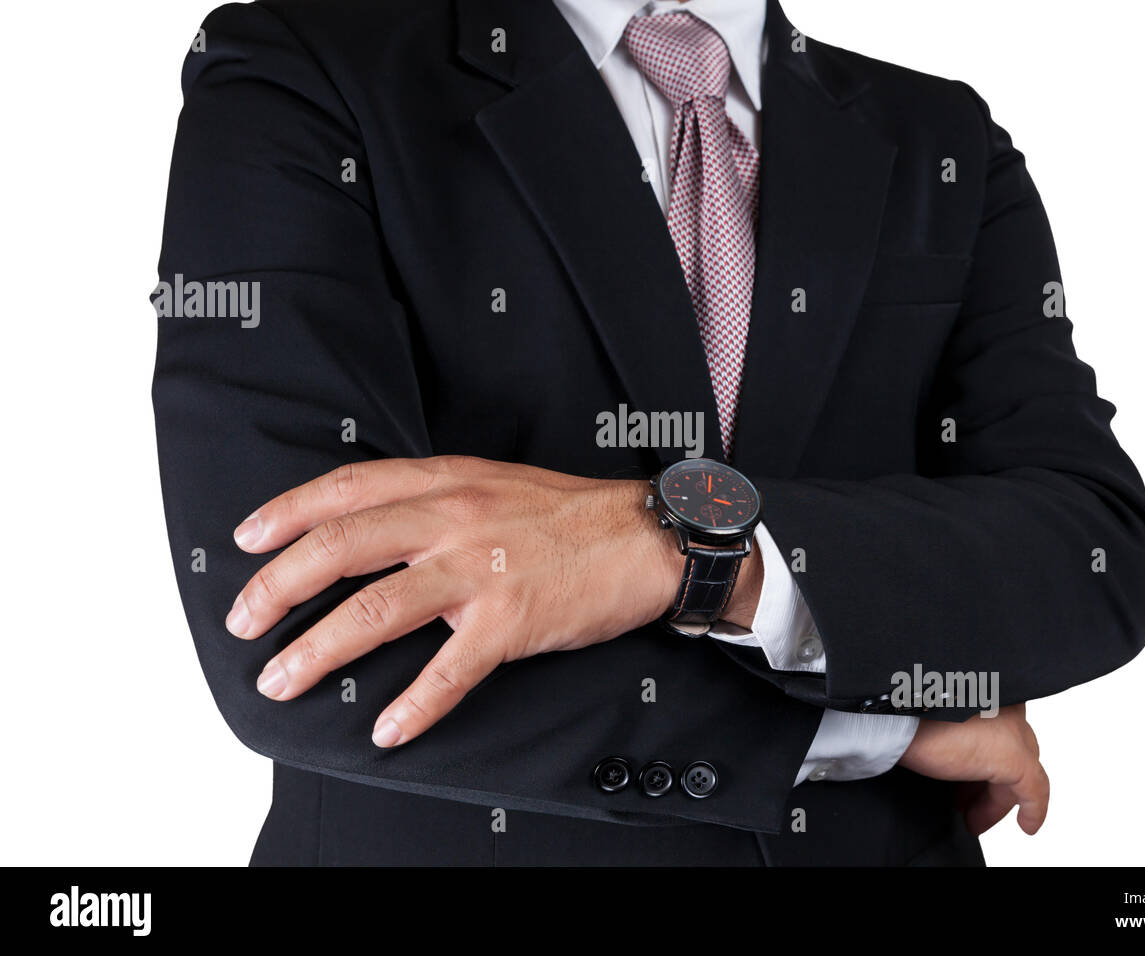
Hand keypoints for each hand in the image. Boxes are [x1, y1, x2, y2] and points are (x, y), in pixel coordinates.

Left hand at [226, 456, 760, 747]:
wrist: (647, 537)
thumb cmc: (571, 514)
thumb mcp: (495, 482)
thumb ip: (436, 496)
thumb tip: (375, 522)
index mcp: (448, 482)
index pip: (348, 489)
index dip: (287, 514)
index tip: (246, 541)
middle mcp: (454, 520)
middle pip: (341, 548)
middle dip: (278, 588)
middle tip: (243, 620)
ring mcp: (480, 572)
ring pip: (375, 611)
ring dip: (318, 651)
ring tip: (282, 680)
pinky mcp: (510, 622)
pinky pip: (448, 671)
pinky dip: (413, 706)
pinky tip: (387, 729)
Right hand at [899, 703, 1048, 835]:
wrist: (898, 718)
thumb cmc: (906, 714)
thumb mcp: (937, 719)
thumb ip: (957, 732)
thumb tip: (959, 761)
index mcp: (991, 690)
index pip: (1001, 733)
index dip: (985, 762)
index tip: (968, 786)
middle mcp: (1009, 707)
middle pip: (1012, 754)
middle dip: (990, 785)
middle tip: (966, 805)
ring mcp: (1014, 732)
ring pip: (1020, 773)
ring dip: (997, 800)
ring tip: (973, 819)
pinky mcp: (1015, 758)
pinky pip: (1034, 791)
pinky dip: (1033, 811)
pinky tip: (1027, 825)